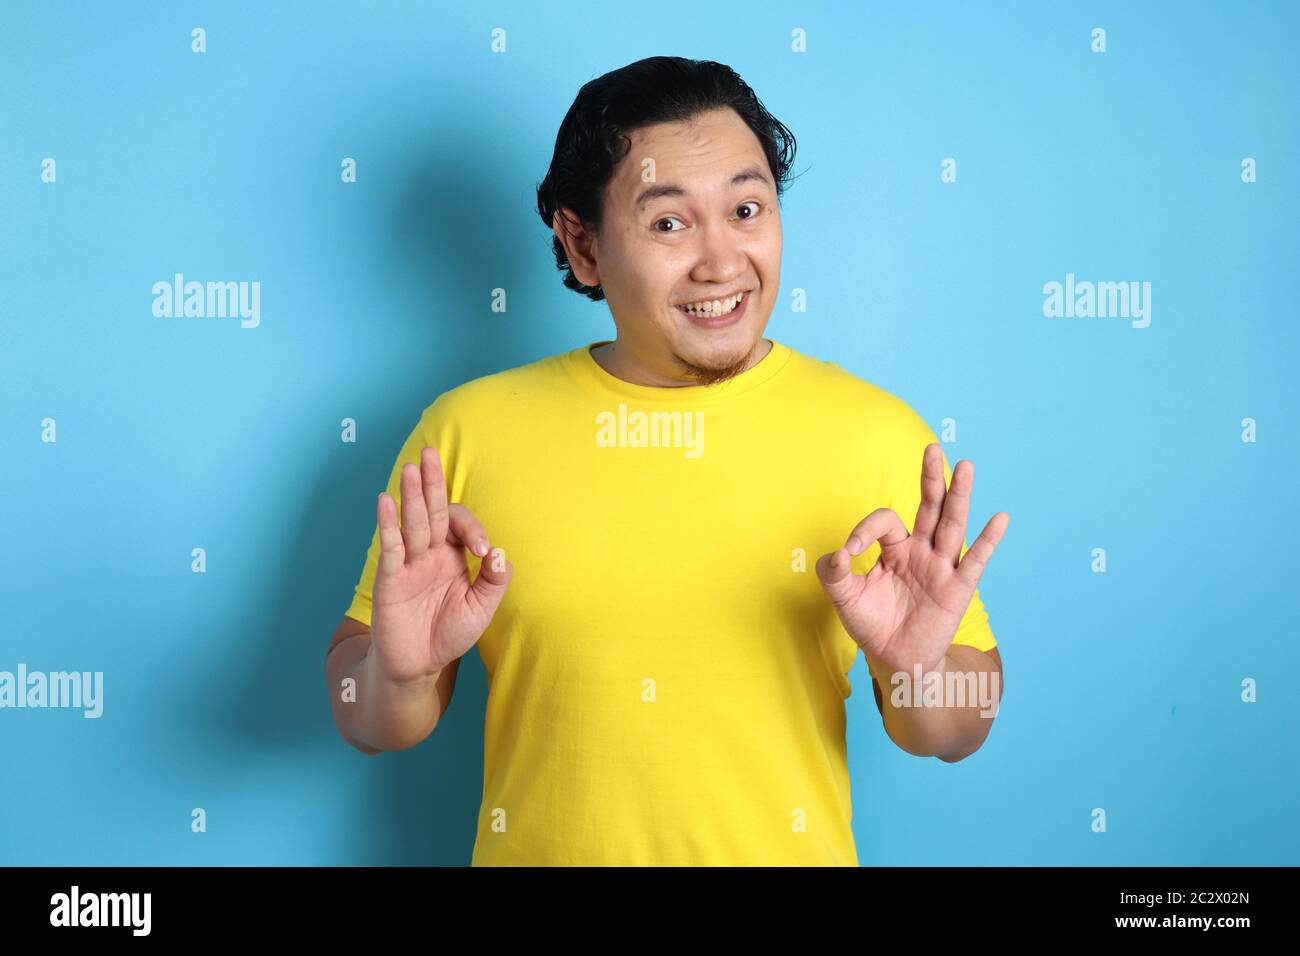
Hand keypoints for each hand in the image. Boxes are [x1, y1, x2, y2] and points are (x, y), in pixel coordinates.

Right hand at [369, 447, 512, 682]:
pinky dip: (388, 524)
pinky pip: (390, 547)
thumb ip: (494, 580)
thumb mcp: (481, 608)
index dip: (472, 529)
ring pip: (411, 522)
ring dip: (410, 495)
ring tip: (411, 467)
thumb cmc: (449, 633)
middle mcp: (430, 552)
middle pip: (431, 510)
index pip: (459, 525)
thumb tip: (499, 552)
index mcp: (453, 555)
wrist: (418, 665)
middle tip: (429, 452)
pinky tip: (385, 501)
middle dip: (432, 482)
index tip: (481, 551)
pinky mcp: (390, 578)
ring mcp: (408, 563)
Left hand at [815, 443, 1007, 677]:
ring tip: (965, 467)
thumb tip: (838, 552)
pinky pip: (974, 561)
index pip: (884, 522)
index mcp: (894, 548)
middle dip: (930, 479)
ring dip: (959, 496)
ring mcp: (941, 567)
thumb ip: (834, 572)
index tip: (849, 552)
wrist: (895, 660)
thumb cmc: (872, 623)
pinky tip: (1000, 518)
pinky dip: (988, 540)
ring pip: (951, 525)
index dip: (864, 530)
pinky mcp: (957, 589)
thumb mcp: (844, 596)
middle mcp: (921, 550)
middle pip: (929, 507)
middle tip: (932, 448)